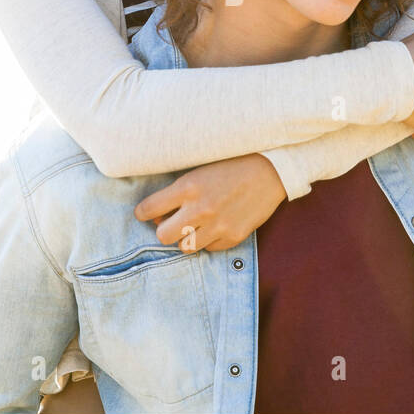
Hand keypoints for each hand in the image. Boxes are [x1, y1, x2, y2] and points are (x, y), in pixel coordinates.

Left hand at [133, 153, 286, 252]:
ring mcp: (218, 225)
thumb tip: (157, 213)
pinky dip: (208, 241)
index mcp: (188, 187)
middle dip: (163, 229)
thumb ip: (178, 190)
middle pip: (162, 236)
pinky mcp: (233, 236)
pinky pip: (209, 249)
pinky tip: (214, 227)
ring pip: (185, 248)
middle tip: (170, 223)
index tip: (145, 213)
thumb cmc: (232, 164)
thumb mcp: (199, 169)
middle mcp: (200, 209)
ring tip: (194, 226)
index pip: (148, 209)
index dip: (142, 212)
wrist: (270, 169)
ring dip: (186, 238)